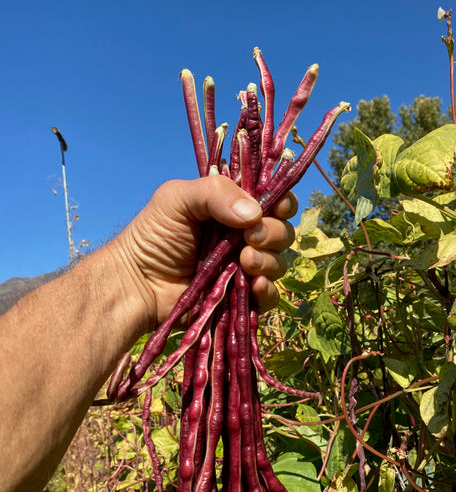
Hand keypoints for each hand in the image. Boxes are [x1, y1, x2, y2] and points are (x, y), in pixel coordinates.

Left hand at [113, 175, 296, 328]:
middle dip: (272, 233)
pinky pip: (271, 296)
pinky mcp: (243, 299)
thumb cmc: (153, 236)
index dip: (282, 202)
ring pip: (279, 263)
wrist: (137, 284)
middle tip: (248, 238)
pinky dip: (268, 291)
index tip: (278, 206)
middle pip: (282, 232)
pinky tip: (254, 286)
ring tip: (244, 261)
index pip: (273, 200)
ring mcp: (245, 269)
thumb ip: (216, 192)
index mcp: (233, 208)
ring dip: (269, 261)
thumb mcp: (177, 199)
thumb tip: (255, 214)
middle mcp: (244, 237)